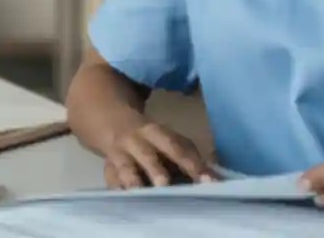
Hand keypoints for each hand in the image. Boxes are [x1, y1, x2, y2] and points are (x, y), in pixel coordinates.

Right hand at [102, 120, 217, 188]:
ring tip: (140, 192)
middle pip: (148, 155)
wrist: (113, 124)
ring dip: (133, 181)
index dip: (192, 164)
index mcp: (156, 133)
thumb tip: (214, 177)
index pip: (176, 148)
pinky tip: (124, 198)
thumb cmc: (151, 139)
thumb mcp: (168, 139)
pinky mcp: (109, 170)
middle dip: (156, 170)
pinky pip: (111, 180)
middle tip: (165, 186)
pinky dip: (117, 189)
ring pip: (125, 168)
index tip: (208, 181)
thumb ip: (188, 156)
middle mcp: (137, 142)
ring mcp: (120, 156)